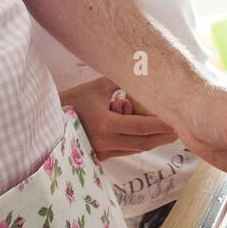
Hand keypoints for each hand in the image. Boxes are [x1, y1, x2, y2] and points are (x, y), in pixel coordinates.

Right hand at [60, 77, 177, 160]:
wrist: (47, 122)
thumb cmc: (72, 101)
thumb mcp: (97, 87)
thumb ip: (119, 82)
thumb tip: (139, 70)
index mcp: (106, 124)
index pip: (142, 127)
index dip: (162, 125)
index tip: (177, 120)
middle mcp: (106, 142)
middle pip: (143, 143)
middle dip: (163, 136)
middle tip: (179, 129)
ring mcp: (102, 152)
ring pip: (135, 149)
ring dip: (152, 141)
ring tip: (168, 132)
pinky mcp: (99, 157)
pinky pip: (125, 151)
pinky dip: (138, 143)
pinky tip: (148, 136)